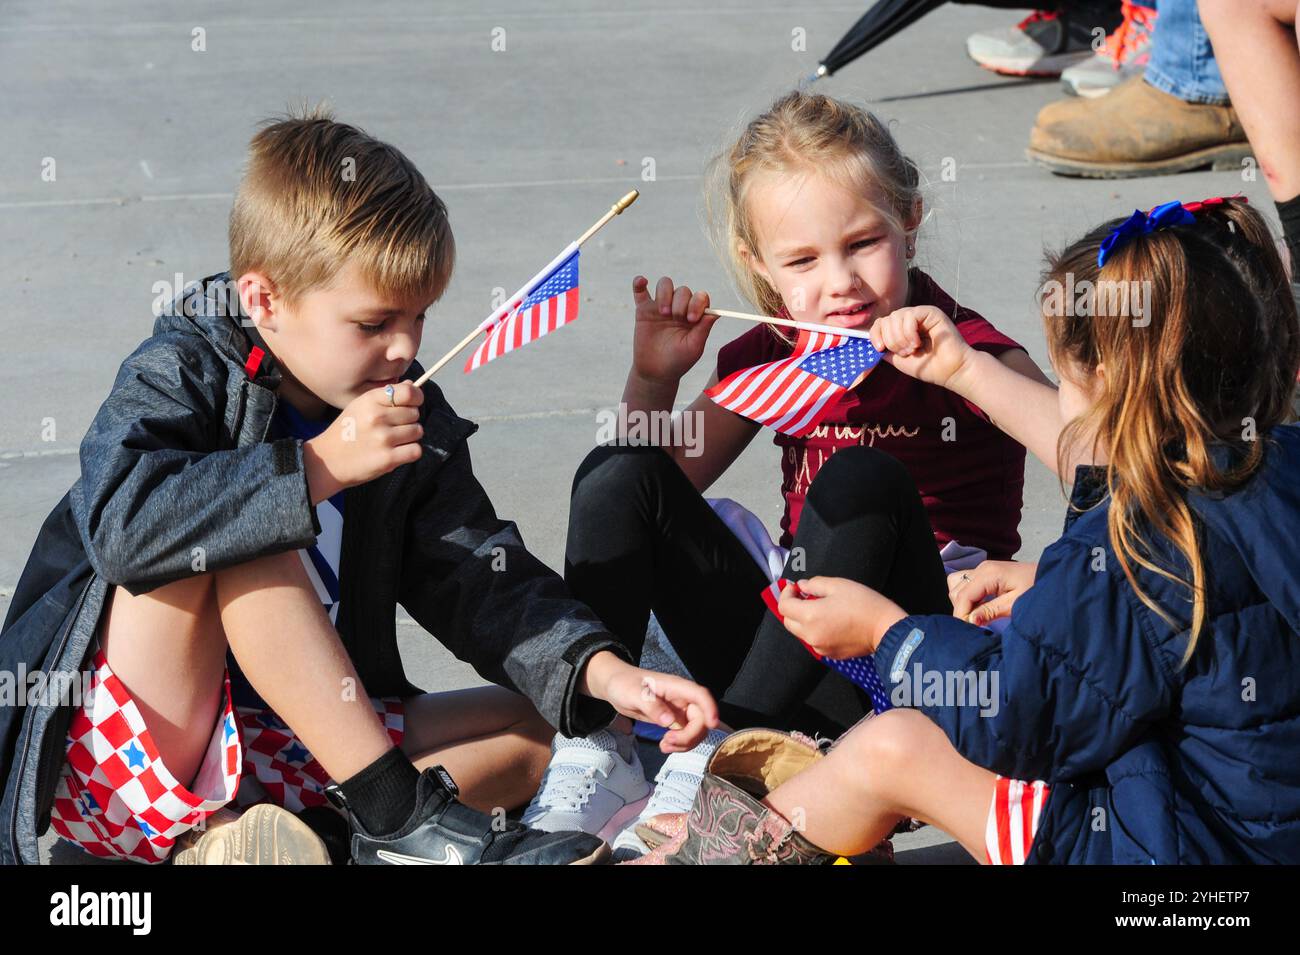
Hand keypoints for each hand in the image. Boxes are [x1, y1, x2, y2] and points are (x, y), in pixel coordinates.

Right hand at [302, 382, 423, 503]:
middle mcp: (377, 416)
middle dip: (408, 421)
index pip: (409, 392)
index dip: (416, 398)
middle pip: (415, 413)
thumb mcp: (360, 406)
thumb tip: (413, 385)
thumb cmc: (346, 432)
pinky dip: (410, 452)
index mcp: (370, 400)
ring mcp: (383, 438)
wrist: (327, 461)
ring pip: (417, 431)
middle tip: (393, 428)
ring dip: (410, 437)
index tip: (413, 404)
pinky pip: (416, 450)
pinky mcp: (388, 458)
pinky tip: (397, 452)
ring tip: (393, 441)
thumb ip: (386, 396)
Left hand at [581, 652, 719, 752]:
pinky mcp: (674, 721)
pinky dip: (679, 745)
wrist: (615, 686)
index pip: (700, 696)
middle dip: (690, 736)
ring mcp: (680, 711)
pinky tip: (664, 746)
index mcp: (676, 687)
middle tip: (668, 742)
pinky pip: (686, 735)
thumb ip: (652, 706)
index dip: (710, 709)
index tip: (712, 725)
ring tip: (664, 746)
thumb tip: (670, 722)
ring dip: (685, 743)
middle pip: (702, 719)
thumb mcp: (633, 693)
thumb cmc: (623, 683)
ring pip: (696, 730)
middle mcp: (683, 699)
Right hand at [629, 275, 719, 384]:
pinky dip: (638, 283)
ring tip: (664, 313)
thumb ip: (704, 329)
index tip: (691, 319)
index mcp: (694, 315)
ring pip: (665, 285)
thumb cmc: (678, 361)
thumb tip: (716, 313)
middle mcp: (679, 307)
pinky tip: (642, 281)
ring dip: (665, 294)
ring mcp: (661, 307)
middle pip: (683, 290)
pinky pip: (640, 291)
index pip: (700, 298)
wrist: (656, 372)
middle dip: (681, 303)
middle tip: (677, 318)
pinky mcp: (644, 310)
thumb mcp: (694, 347)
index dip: (697, 303)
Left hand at [778, 576, 905, 658]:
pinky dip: (815, 630)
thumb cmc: (864, 604)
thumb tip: (801, 586)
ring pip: (800, 633)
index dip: (786, 594)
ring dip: (803, 620)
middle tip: (805, 596)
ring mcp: (820, 647)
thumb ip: (814, 584)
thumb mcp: (838, 585)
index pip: (784, 607)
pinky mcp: (830, 654)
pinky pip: (814, 641)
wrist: (886, 629)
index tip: (795, 588)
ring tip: (819, 608)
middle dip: (792, 608)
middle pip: (788, 622)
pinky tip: (830, 621)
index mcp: (810, 616)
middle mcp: (811, 635)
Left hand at [867, 305, 977, 390]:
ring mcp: (920, 314)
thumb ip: (884, 348)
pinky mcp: (930, 312)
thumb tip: (866, 340)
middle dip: (891, 341)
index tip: (880, 349)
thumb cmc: (927, 366)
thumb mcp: (897, 358)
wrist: (950, 371)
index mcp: (901, 329)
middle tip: (906, 352)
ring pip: (895, 317)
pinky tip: (918, 342)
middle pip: (885, 320)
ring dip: (900, 338)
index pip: (880, 323)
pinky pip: (909, 316)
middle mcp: (910, 319)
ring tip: (913, 349)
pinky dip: (910, 332)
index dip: (875, 335)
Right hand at [947, 560, 1036, 625]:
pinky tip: (979, 607)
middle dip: (961, 608)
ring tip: (976, 616)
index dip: (961, 615)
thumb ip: (990, 611)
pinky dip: (967, 596)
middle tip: (974, 624)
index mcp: (988, 574)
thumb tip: (970, 620)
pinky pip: (966, 583)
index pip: (962, 596)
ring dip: (962, 601)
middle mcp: (982, 568)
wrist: (1053, 576)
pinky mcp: (986, 572)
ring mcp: (983, 568)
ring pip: (957, 585)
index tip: (968, 630)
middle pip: (956, 589)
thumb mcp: (1016, 604)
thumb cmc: (1037, 588)